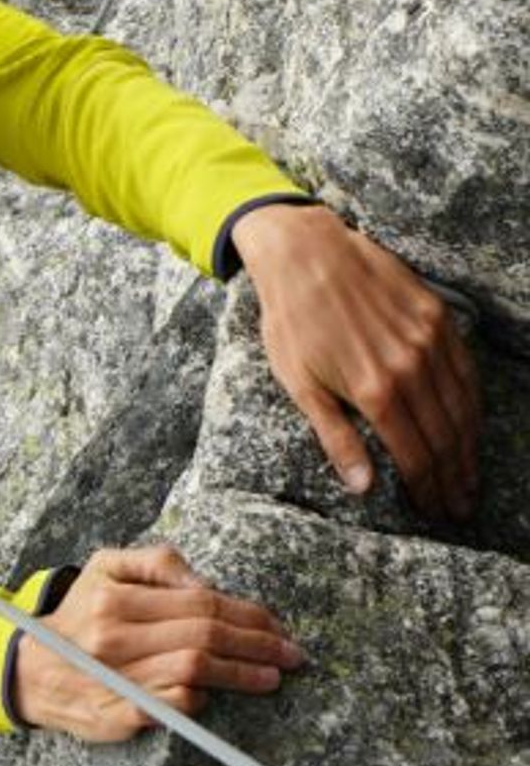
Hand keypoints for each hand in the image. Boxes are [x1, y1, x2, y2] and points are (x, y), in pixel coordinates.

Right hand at [12, 546, 303, 740]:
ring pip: (195, 670)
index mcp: (113, 597)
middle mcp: (113, 636)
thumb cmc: (80, 615)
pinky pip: (173, 705)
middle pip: (203, 635)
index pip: (198, 601)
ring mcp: (115, 676)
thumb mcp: (104, 568)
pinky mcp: (117, 713)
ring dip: (241, 674)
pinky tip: (215, 694)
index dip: (247, 613)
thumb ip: (154, 562)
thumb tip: (205, 582)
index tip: (277, 624)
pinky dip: (201, 699)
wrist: (32, 669)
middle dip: (256, 644)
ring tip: (271, 676)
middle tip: (289, 652)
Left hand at [232, 202, 481, 519]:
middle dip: (456, 480)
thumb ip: (335, 436)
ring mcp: (430, 343)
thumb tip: (364, 487)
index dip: (429, 490)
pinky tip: (473, 426)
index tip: (436, 512)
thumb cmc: (292, 321)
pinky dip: (474, 405)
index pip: (416, 456)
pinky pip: (466, 372)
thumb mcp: (299, 383)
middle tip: (461, 509)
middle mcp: (410, 370)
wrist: (307, 254)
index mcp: (374, 392)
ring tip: (470, 480)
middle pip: (446, 439)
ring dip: (470, 450)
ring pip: (463, 409)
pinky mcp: (439, 319)